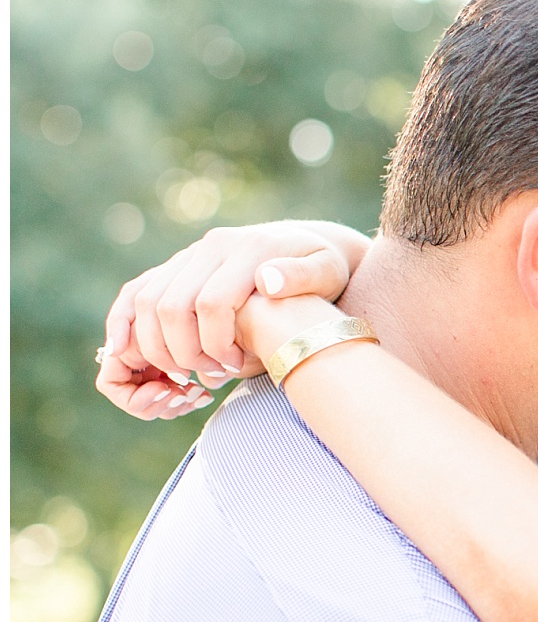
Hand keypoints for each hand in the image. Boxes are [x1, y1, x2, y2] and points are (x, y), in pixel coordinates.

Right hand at [97, 221, 362, 419]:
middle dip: (184, 350)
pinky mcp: (180, 266)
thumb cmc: (326, 269)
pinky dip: (125, 322)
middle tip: (210, 375)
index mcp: (248, 248)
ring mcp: (192, 254)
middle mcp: (213, 246)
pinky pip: (137, 291)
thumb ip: (304, 277)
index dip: (216, 343)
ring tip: (190, 371)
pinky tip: (124, 351)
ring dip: (158, 344)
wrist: (310, 247)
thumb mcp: (328, 271)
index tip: (234, 368)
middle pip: (171, 304)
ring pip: (147, 300)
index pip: (212, 302)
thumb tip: (267, 281)